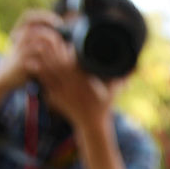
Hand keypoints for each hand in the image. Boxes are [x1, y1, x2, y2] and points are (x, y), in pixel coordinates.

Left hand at [6, 9, 116, 127]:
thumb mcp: (114, 91)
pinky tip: (34, 66)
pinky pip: (44, 83)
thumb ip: (122, 78)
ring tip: (36, 52)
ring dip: (42, 61)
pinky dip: (39, 74)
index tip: (64, 43)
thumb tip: (135, 68)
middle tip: (46, 43)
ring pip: (49, 72)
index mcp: (86, 80)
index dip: (66, 50)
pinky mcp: (56, 98)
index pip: (74, 60)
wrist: (92, 125)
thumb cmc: (104, 107)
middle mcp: (73, 85)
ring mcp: (63, 92)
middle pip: (58, 63)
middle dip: (51, 52)